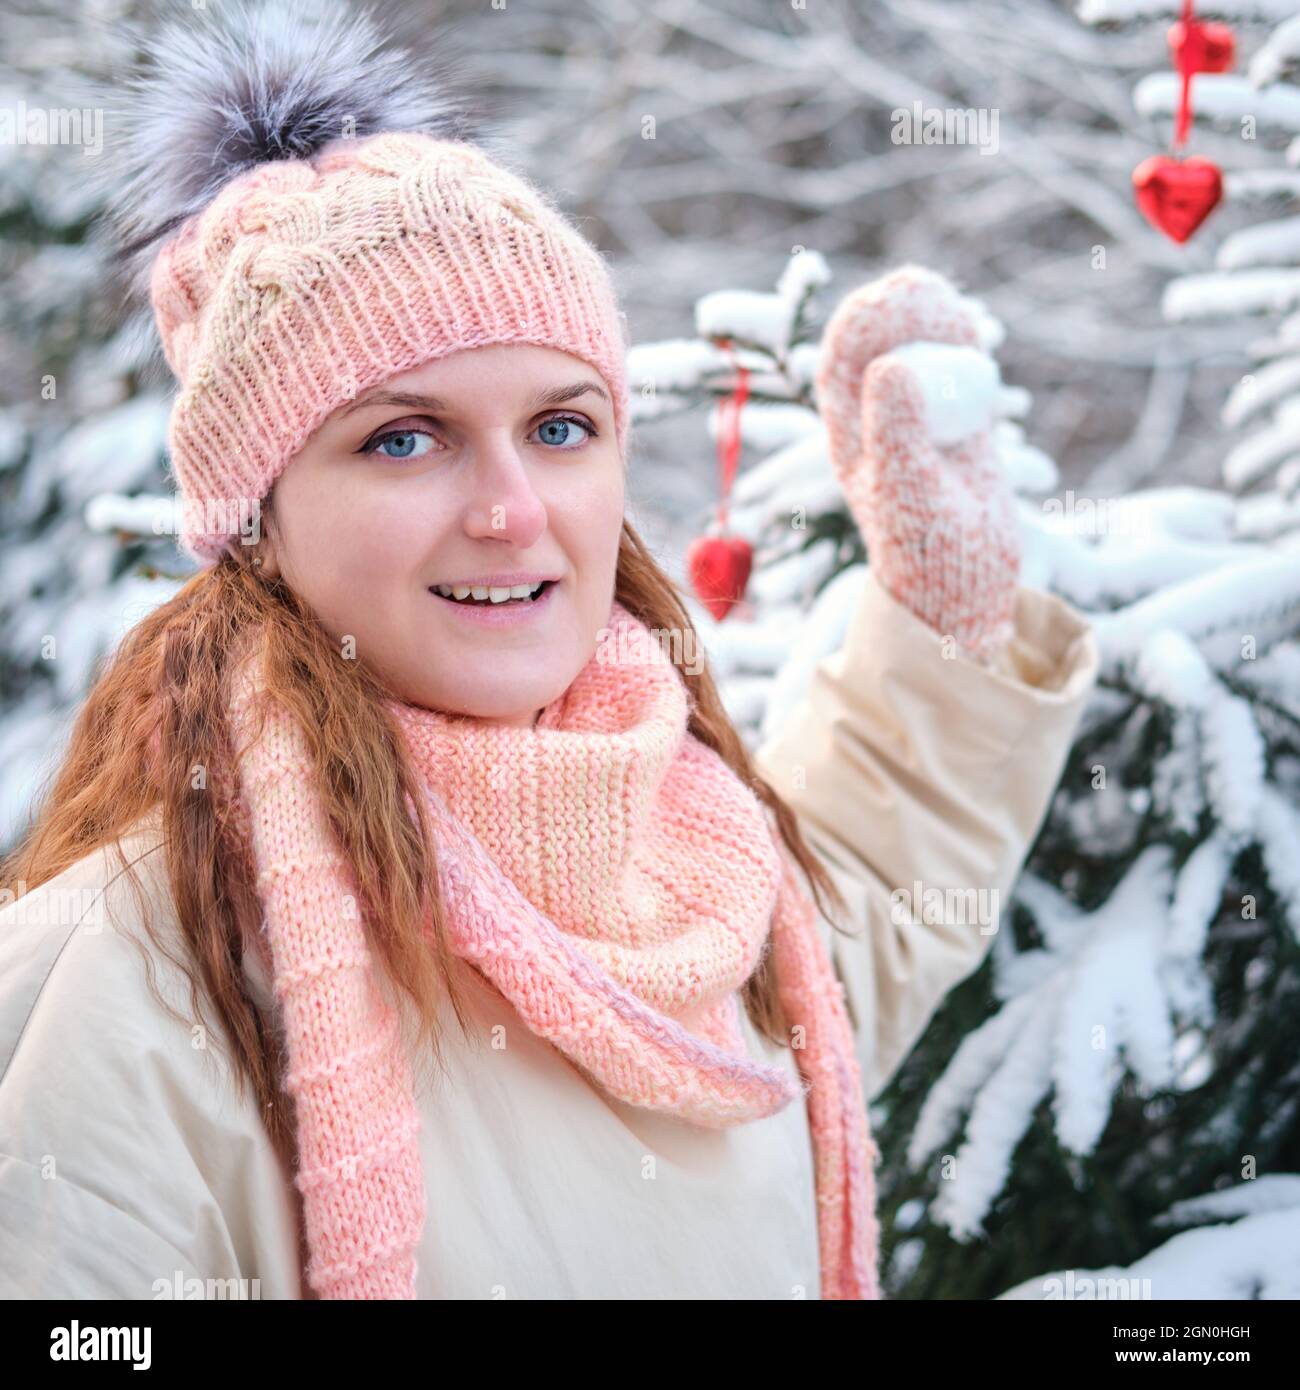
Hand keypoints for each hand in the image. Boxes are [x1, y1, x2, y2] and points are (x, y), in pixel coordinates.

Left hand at [816, 263, 1021, 665]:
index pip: (841, 364)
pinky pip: (954, 374)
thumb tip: (889, 365)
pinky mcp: (957, 425)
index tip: (888, 297)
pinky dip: (960, 348)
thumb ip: (897, 431)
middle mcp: (877, 422)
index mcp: (849, 436)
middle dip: (895, 312)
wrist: (966, 584)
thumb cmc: (926, 550)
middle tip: (921, 287)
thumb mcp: (908, 490)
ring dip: (929, 322)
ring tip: (947, 303)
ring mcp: (918, 420)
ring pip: (919, 354)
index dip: (861, 323)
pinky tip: (970, 328)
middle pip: (877, 348)